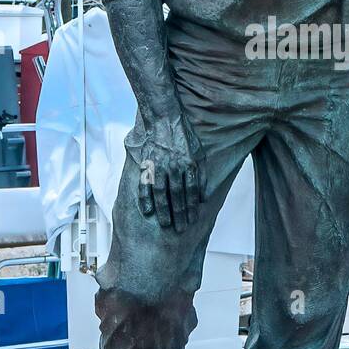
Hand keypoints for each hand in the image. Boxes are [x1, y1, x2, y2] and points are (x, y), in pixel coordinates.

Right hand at [135, 110, 206, 231]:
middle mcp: (174, 166)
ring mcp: (159, 165)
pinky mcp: (146, 164)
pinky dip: (145, 198)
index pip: (191, 191)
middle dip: (179, 214)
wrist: (164, 119)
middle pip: (177, 195)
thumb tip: (204, 196)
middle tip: (180, 229)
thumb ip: (202, 174)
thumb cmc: (183, 137)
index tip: (192, 220)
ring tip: (166, 224)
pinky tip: (147, 211)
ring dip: (163, 210)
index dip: (192, 207)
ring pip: (161, 192)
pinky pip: (144, 184)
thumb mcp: (200, 153)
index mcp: (189, 164)